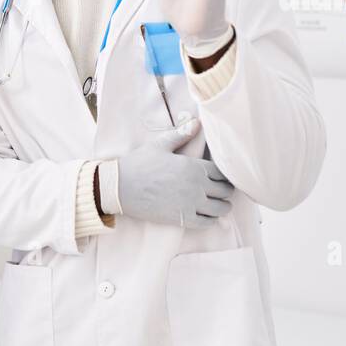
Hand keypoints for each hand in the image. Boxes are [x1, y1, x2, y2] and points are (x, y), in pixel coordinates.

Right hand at [116, 119, 234, 228]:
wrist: (120, 187)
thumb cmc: (139, 164)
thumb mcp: (159, 145)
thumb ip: (181, 134)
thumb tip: (197, 122)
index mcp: (194, 167)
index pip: (223, 173)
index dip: (224, 175)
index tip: (220, 177)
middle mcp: (197, 186)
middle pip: (225, 191)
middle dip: (225, 190)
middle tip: (220, 190)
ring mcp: (190, 204)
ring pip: (221, 209)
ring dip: (222, 206)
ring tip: (216, 204)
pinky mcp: (182, 219)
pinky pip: (207, 222)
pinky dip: (211, 219)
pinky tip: (206, 215)